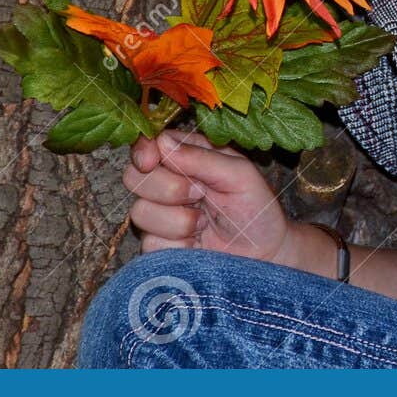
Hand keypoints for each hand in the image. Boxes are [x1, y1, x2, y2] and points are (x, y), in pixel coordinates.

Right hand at [123, 129, 296, 266]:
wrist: (262, 253)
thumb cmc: (255, 207)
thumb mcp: (239, 174)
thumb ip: (203, 158)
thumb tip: (162, 143)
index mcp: (187, 156)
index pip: (148, 145)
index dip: (142, 152)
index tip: (150, 162)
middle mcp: (168, 182)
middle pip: (134, 177)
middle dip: (167, 188)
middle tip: (199, 195)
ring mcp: (160, 215)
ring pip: (140, 212)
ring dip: (178, 220)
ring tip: (205, 222)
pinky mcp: (158, 245)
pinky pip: (150, 243)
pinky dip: (178, 244)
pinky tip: (197, 244)